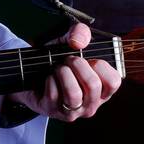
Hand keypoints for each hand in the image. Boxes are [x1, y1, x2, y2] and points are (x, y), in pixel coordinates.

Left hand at [4, 22, 121, 121]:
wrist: (30, 72)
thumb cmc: (58, 60)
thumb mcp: (70, 42)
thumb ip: (80, 33)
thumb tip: (78, 42)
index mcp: (102, 90)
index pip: (114, 81)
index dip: (101, 66)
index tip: (89, 59)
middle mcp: (90, 104)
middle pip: (93, 85)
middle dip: (78, 65)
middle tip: (68, 59)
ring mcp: (72, 111)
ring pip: (74, 94)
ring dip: (63, 74)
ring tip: (58, 68)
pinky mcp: (52, 111)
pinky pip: (54, 95)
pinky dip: (49, 80)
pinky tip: (48, 78)